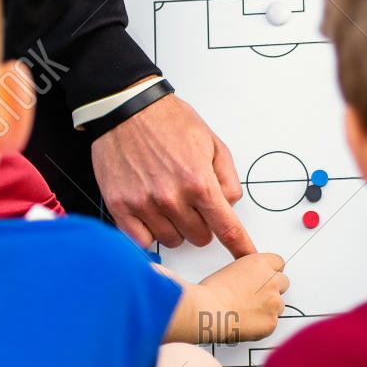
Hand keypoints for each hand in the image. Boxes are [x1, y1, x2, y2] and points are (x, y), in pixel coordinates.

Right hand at [92, 92, 254, 255]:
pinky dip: (150, 232)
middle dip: (202, 224)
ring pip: (173, 241)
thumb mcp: (212, 143)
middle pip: (200, 238)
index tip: (247, 257)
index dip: (240, 247)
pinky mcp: (120, 206)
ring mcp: (144, 204)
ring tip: (169, 201)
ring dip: (176, 227)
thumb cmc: (168, 121)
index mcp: (199, 182)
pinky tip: (151, 212)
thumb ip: (227, 179)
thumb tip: (230, 205)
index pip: (227, 228)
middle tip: (192, 202)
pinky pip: (142, 240)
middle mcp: (171, 197)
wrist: (127, 108)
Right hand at [196, 252, 288, 342]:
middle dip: (273, 289)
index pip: (279, 263)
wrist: (207, 310)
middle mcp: (271, 281)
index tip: (266, 277)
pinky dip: (262, 325)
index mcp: (260, 264)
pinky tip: (246, 323)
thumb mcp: (231, 270)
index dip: (271, 271)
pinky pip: (272, 323)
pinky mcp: (271, 322)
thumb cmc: (211, 292)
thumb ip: (248, 273)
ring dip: (268, 308)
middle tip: (257, 296)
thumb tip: (251, 281)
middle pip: (283, 282)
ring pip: (279, 305)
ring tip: (247, 311)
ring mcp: (274, 303)